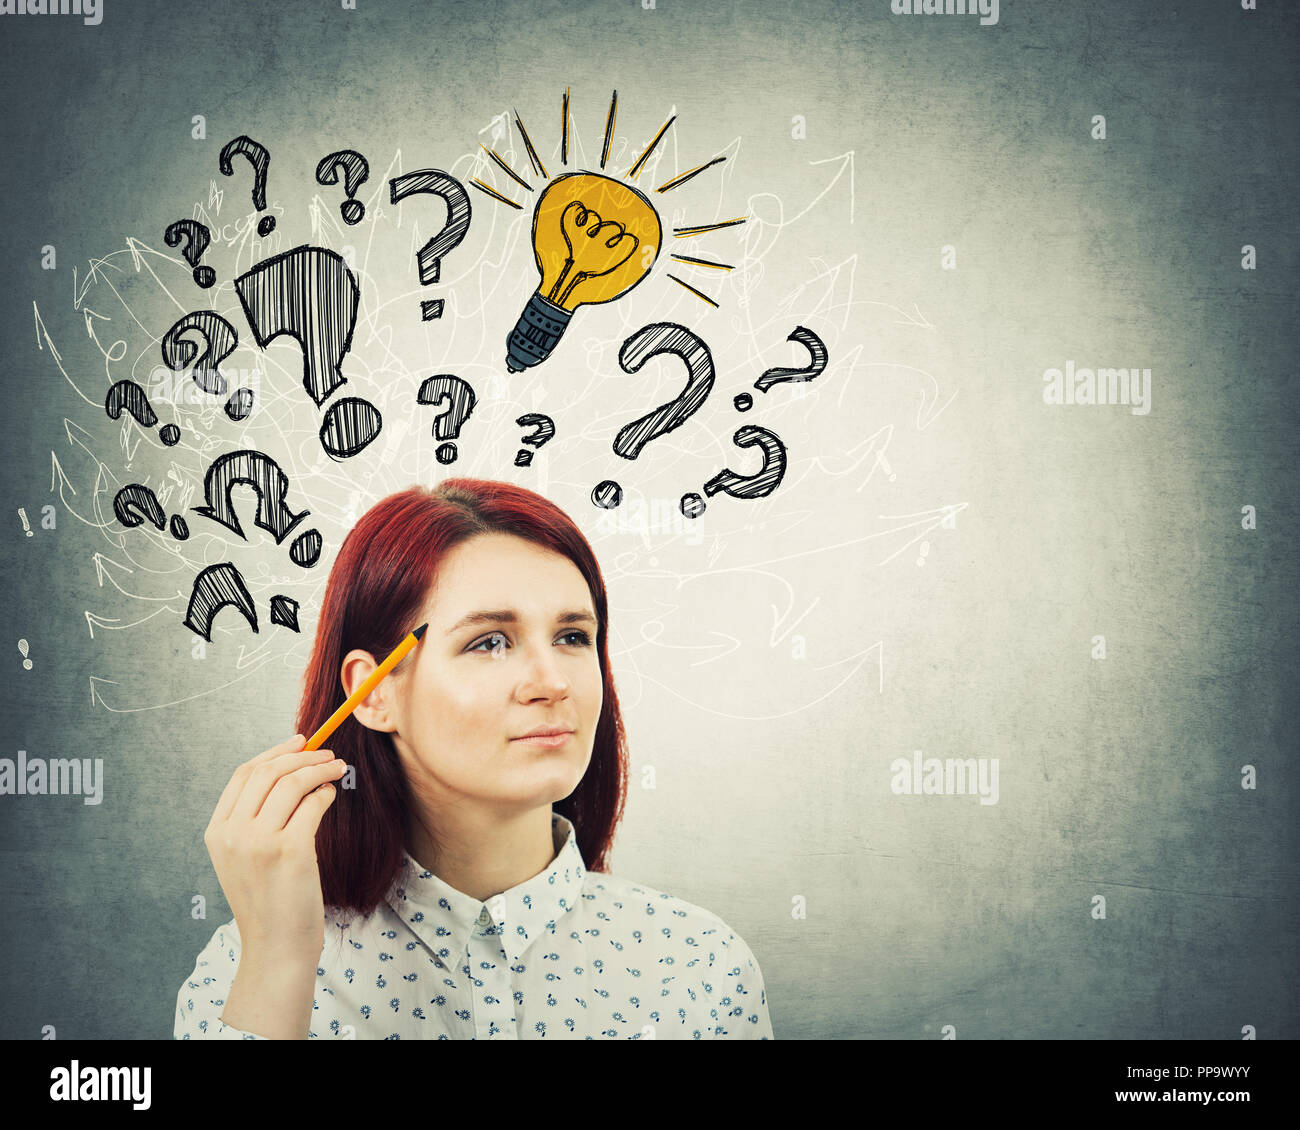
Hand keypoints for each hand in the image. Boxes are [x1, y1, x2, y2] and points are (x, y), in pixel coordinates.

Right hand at [204, 733, 346, 966]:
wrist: (276, 947)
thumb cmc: (270, 900)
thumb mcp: (246, 856)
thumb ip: (256, 818)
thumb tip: (293, 770)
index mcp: (216, 832)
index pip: (243, 774)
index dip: (275, 752)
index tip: (301, 741)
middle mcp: (232, 834)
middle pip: (268, 772)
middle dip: (302, 755)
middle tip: (329, 754)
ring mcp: (259, 842)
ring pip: (292, 783)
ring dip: (320, 769)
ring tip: (338, 769)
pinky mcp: (289, 850)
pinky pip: (313, 804)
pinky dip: (325, 793)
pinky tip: (331, 795)